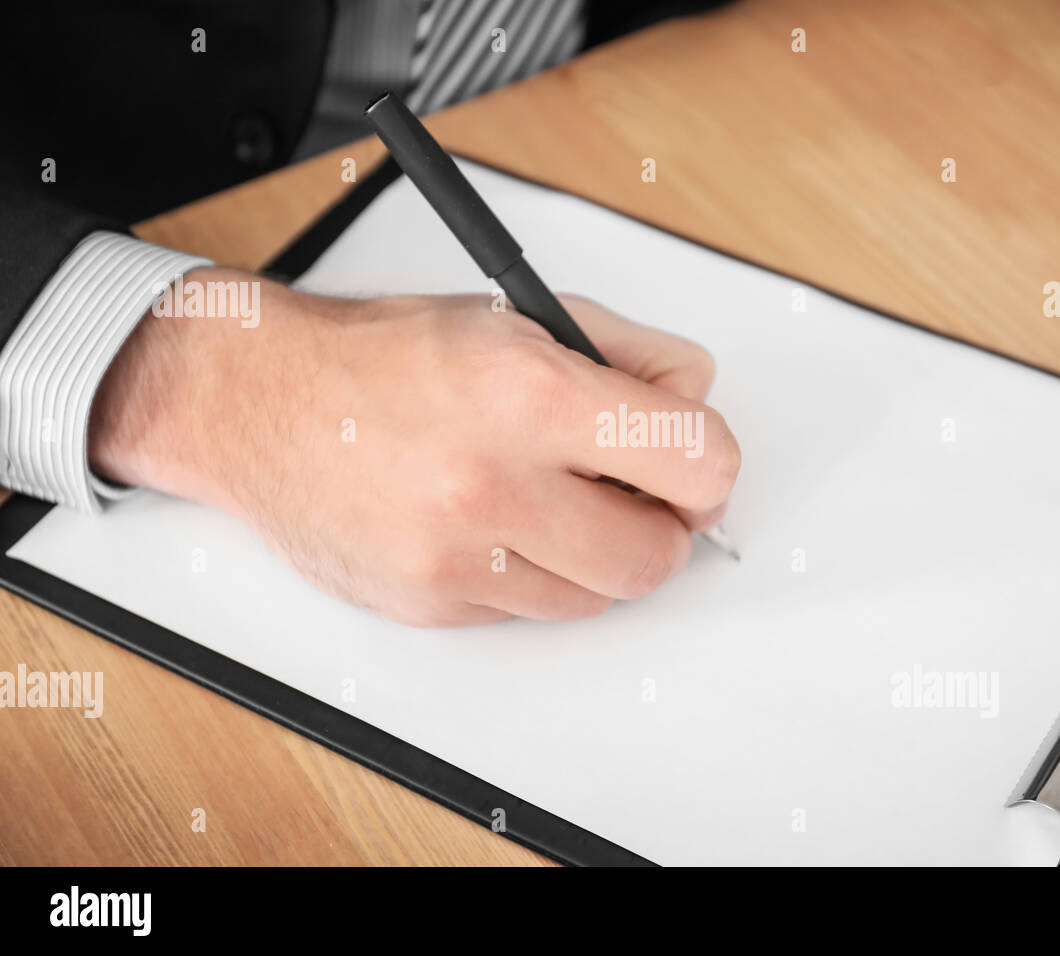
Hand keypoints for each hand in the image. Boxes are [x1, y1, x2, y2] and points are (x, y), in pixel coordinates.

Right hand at [89, 268, 740, 625]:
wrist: (261, 405)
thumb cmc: (386, 357)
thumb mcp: (520, 315)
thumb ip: (630, 354)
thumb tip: (696, 401)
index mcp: (530, 393)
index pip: (696, 462)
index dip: (709, 465)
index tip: (695, 465)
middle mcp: (493, 483)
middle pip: (655, 557)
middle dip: (663, 528)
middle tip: (638, 496)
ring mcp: (457, 558)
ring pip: (597, 596)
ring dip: (596, 556)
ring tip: (554, 500)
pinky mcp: (430, 606)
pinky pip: (530, 613)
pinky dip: (533, 576)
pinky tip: (495, 524)